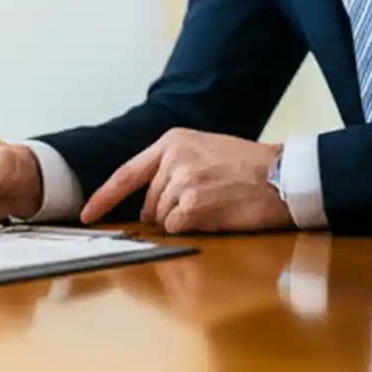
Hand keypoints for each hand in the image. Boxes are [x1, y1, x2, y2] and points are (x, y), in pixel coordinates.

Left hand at [79, 128, 293, 233]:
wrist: (284, 175)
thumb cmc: (248, 167)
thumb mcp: (203, 150)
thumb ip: (171, 166)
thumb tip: (145, 201)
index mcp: (171, 142)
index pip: (126, 174)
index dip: (103, 197)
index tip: (86, 214)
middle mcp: (172, 158)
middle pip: (148, 204)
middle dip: (165, 213)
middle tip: (200, 206)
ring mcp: (182, 181)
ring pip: (162, 218)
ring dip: (183, 220)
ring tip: (213, 205)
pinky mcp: (194, 204)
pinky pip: (178, 228)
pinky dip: (192, 229)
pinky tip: (215, 215)